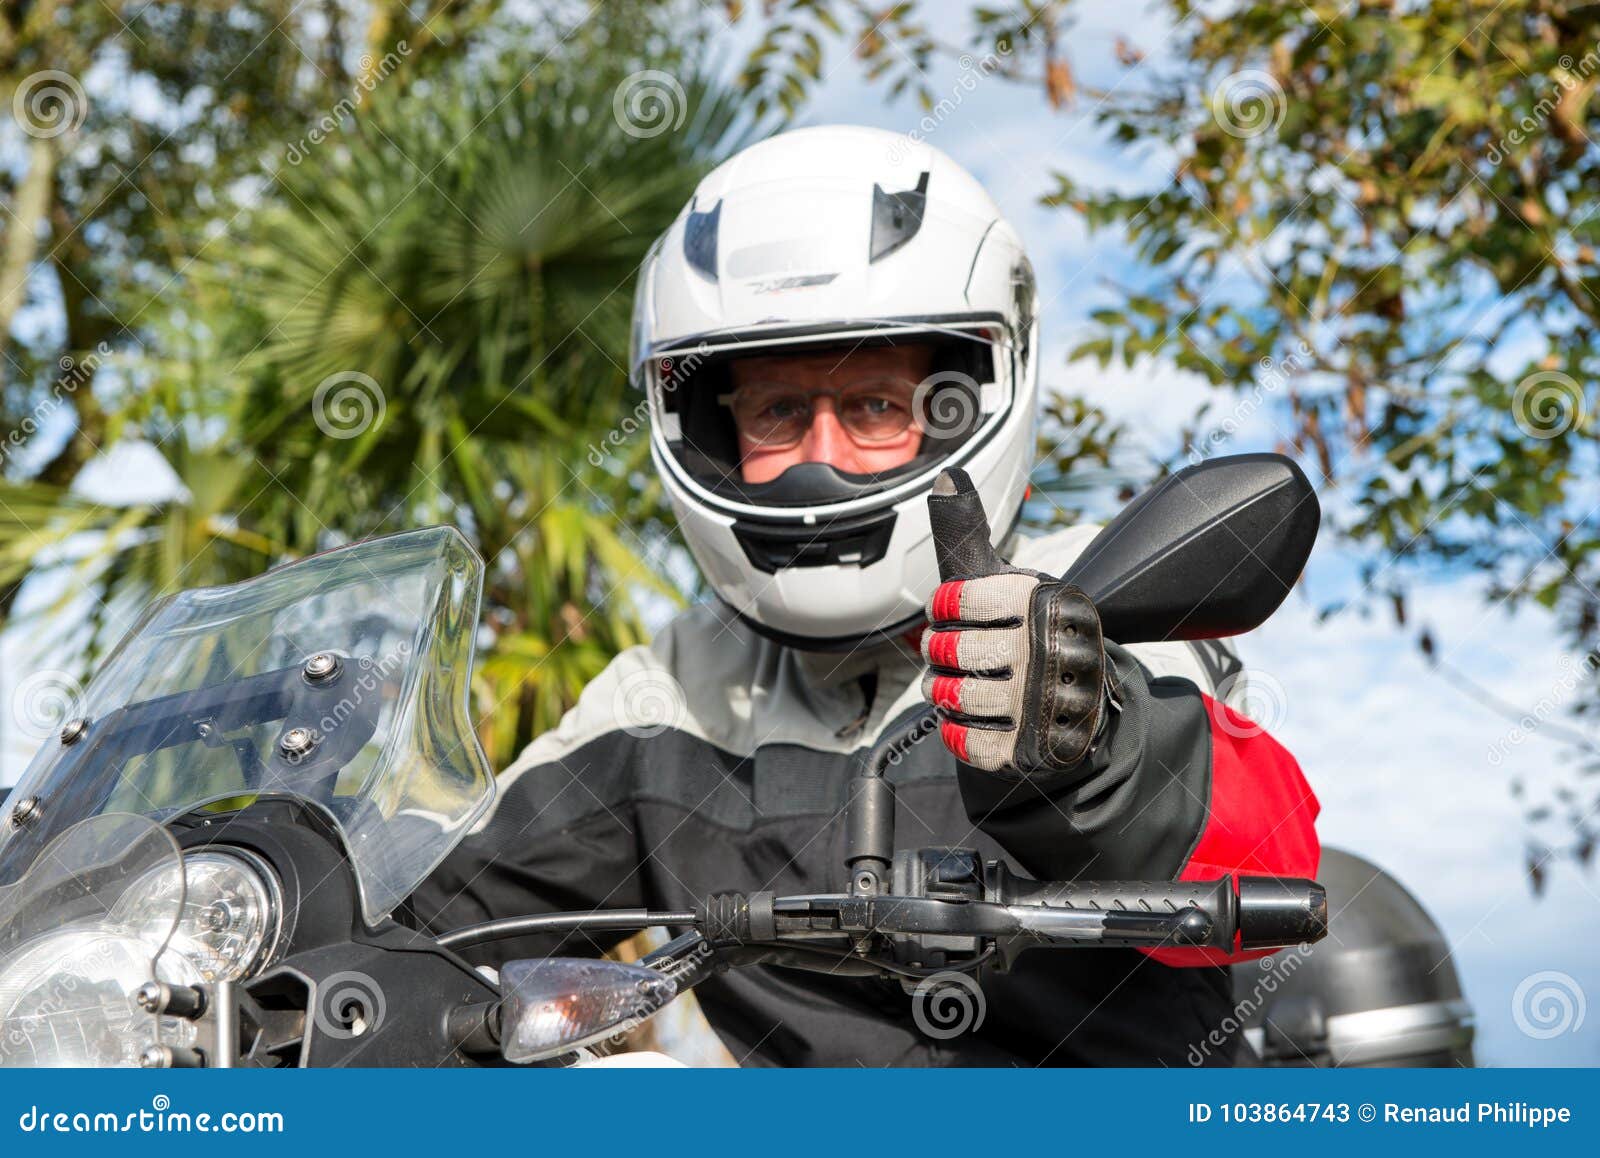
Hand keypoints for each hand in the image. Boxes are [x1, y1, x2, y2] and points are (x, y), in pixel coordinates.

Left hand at [920, 468, 1108, 776]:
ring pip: (959, 696)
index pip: (963, 597)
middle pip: (955, 650)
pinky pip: (971, 743)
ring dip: (942, 694)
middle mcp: (1059, 647)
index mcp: (1051, 599)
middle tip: (947, 655)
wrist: (1071, 697)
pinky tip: (965, 718)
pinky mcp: (1040, 748)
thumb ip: (966, 531)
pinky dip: (955, 732)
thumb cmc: (1019, 629)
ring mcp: (1052, 701)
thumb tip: (946, 475)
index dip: (942, 608)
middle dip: (938, 654)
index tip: (949, 611)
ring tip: (949, 687)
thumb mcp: (997, 578)